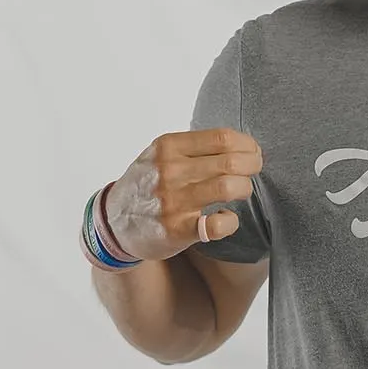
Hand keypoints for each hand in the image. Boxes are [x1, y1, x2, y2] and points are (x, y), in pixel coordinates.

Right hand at [104, 128, 263, 260]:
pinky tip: (225, 218)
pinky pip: (220, 224)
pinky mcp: (177, 230)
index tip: (252, 152)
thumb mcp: (160, 156)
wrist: (114, 222)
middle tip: (253, 171)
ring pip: (229, 187)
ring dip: (244, 188)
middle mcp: (169, 171)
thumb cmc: (148, 185)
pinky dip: (231, 221)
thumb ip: (194, 147)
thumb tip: (242, 143)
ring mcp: (173, 201)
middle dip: (252, 165)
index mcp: (168, 147)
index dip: (247, 145)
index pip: (223, 138)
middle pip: (231, 162)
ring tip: (241, 191)